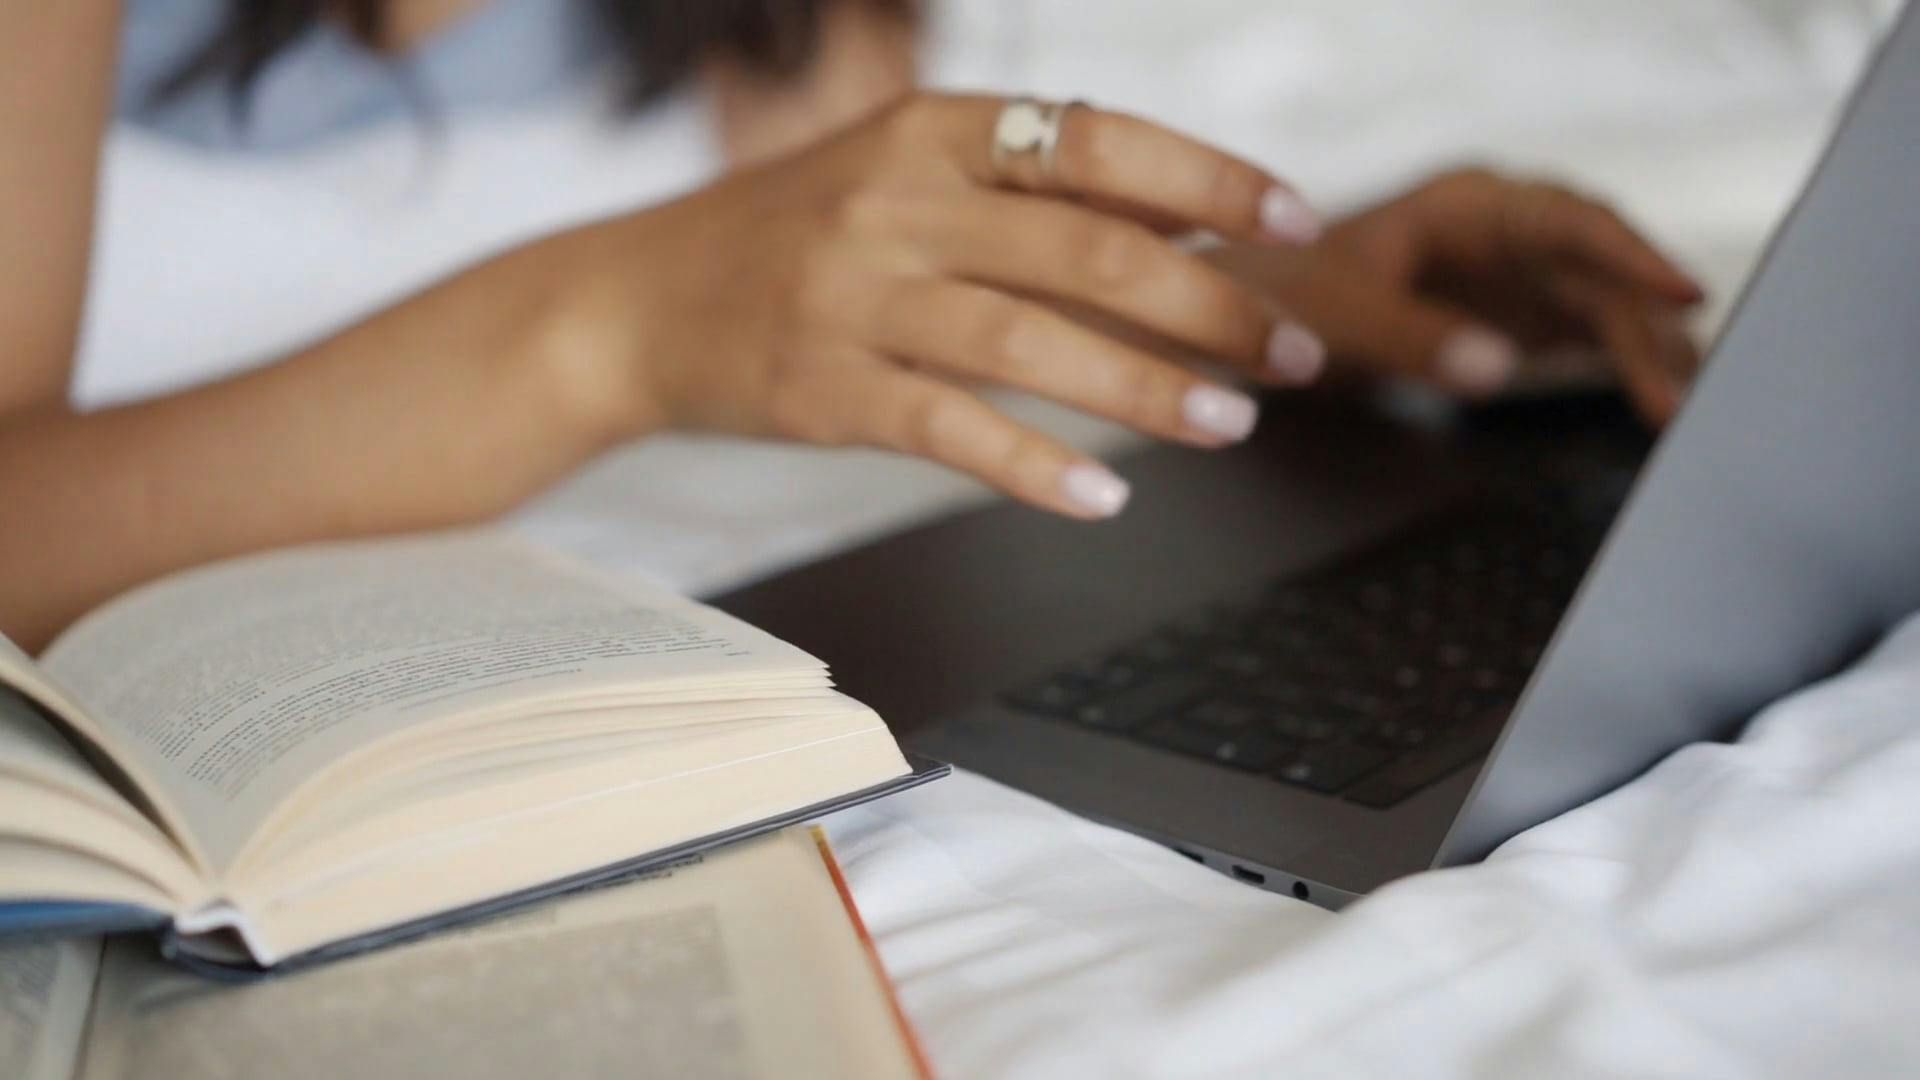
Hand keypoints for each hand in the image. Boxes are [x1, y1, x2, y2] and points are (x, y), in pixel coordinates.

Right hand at [549, 93, 1327, 518]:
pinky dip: (1032, 465)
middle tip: (1295, 356)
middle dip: (1212, 304)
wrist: (633, 300)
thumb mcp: (901, 177)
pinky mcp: (821, 389)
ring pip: (1028, 341)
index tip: (1297, 223)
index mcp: (930, 132)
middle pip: (1086, 249)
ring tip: (1230, 424)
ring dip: (1147, 389)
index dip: (1212, 179)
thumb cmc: (793, 237)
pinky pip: (947, 430)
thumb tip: (1191, 214)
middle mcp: (894, 202)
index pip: (1098, 140)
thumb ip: (1031, 191)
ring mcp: (852, 298)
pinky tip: (1100, 497)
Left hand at [1207, 169, 1705, 422]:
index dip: (1631, 255)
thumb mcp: (1337, 313)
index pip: (1569, 222)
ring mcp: (1518, 277)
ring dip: (1642, 355)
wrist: (1251, 318)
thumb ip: (1413, 337)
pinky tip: (1656, 401)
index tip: (1682, 291)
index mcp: (1469, 206)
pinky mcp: (1519, 319)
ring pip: (1604, 309)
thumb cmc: (1282, 290)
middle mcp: (1508, 234)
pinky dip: (1621, 368)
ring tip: (1676, 411)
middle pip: (1599, 275)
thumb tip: (1498, 369)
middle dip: (1644, 329)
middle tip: (1676, 396)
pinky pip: (1588, 337)